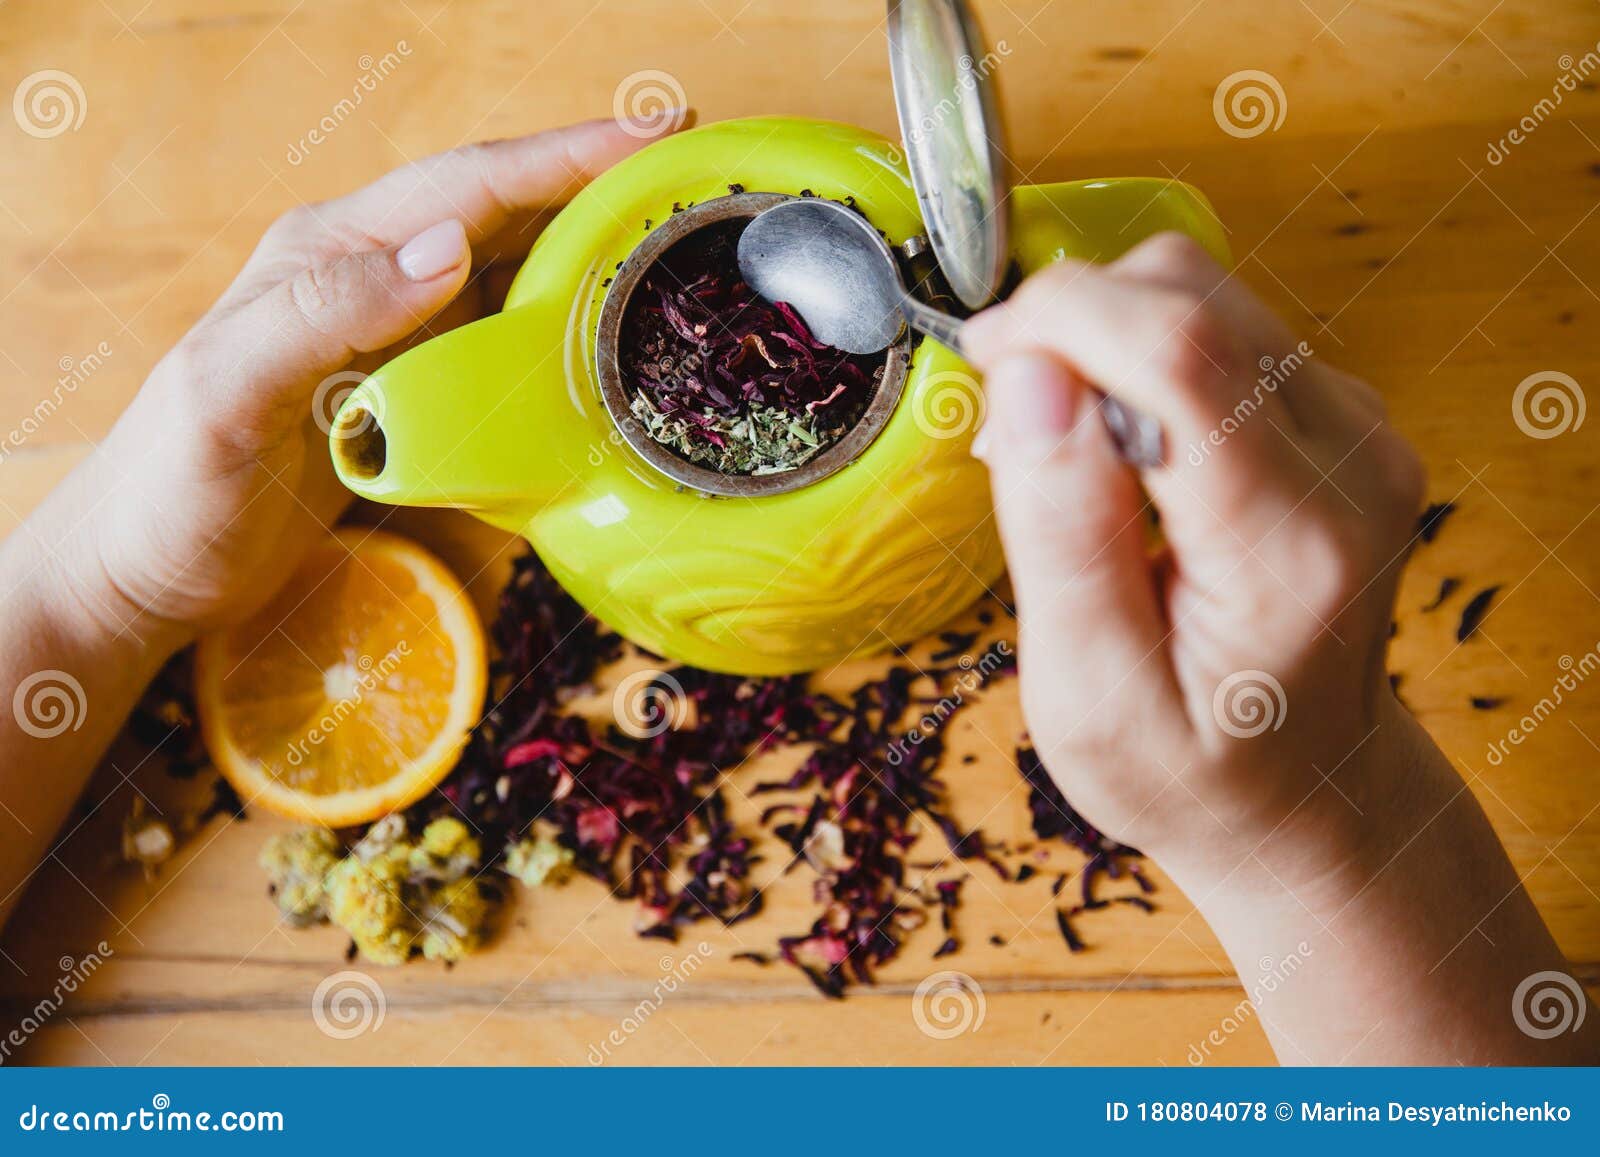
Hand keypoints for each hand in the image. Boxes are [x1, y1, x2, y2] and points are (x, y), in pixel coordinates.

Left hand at [58, 117, 682, 645]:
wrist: (146, 569)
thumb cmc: (172, 488)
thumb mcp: (226, 395)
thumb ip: (324, 314)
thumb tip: (448, 250)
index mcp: (328, 254)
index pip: (465, 186)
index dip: (562, 157)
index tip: (649, 138)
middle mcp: (367, 276)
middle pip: (501, 210)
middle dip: (595, 184)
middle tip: (686, 181)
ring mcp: (392, 332)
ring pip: (509, 269)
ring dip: (588, 248)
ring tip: (669, 245)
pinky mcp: (408, 387)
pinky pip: (501, 336)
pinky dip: (561, 324)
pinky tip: (605, 335)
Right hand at [963, 232, 1427, 887]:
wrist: (1307, 796)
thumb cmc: (1191, 768)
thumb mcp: (1088, 694)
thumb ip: (1061, 531)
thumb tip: (1029, 376)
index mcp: (1291, 544)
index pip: (1179, 351)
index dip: (1059, 321)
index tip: (982, 364)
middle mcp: (1352, 463)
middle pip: (1189, 296)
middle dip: (1070, 324)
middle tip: (1010, 426)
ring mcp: (1359, 429)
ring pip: (1202, 291)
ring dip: (1101, 338)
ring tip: (1062, 450)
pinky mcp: (1341, 413)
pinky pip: (1220, 327)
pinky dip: (1139, 357)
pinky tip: (1119, 451)